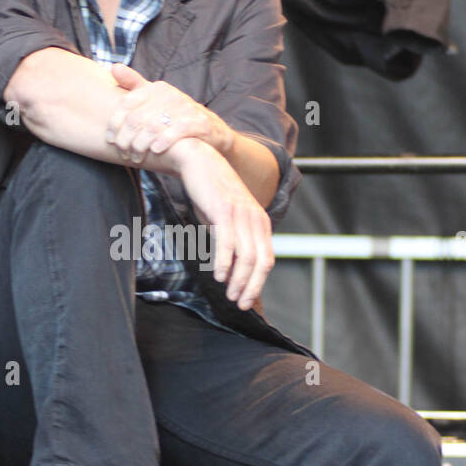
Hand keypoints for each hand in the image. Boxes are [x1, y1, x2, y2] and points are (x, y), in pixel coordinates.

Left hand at [105, 64, 228, 162]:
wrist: (211, 131)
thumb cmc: (176, 115)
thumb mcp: (155, 98)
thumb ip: (134, 83)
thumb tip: (113, 67)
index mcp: (157, 88)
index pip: (127, 104)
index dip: (115, 123)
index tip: (110, 139)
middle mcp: (171, 95)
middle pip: (138, 118)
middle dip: (127, 139)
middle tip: (123, 152)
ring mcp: (186, 108)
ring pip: (154, 127)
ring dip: (142, 145)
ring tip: (136, 157)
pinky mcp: (199, 122)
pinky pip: (177, 131)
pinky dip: (163, 142)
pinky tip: (155, 150)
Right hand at [173, 139, 273, 312]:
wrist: (199, 161)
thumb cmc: (211, 193)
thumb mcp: (227, 219)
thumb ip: (233, 241)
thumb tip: (230, 271)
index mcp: (260, 223)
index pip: (266, 260)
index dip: (258, 283)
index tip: (247, 300)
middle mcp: (256, 219)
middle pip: (261, 262)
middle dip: (251, 287)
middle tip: (239, 304)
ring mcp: (241, 215)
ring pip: (246, 256)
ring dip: (239, 280)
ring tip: (229, 295)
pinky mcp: (224, 211)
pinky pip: (228, 243)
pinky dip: (225, 263)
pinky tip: (219, 276)